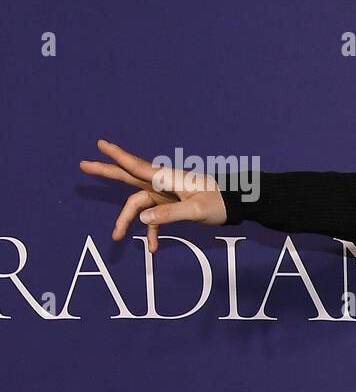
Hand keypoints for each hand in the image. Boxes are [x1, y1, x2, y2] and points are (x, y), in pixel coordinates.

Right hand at [79, 140, 228, 253]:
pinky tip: (152, 248)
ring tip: (116, 237)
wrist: (237, 205)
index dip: (118, 156)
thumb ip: (169, 214)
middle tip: (83, 165)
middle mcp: (162, 184)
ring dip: (128, 221)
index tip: (100, 144)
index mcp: (167, 179)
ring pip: (139, 205)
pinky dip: (152, 231)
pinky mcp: (172, 206)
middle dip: (107, 172)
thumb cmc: (219, 203)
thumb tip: (142, 218)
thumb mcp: (195, 210)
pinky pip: (155, 217)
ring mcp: (166, 195)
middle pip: (129, 177)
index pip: (137, 166)